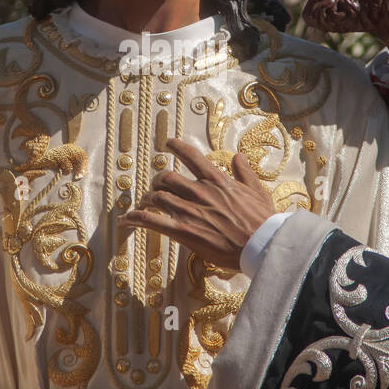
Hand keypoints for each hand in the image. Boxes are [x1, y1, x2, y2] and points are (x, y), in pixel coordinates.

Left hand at [119, 138, 274, 270]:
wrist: (261, 244)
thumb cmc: (262, 220)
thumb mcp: (257, 190)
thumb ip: (245, 172)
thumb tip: (238, 157)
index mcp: (216, 180)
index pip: (191, 156)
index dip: (176, 146)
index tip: (168, 143)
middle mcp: (199, 191)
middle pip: (167, 178)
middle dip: (159, 181)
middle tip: (157, 186)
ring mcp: (190, 210)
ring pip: (157, 197)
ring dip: (148, 199)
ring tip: (146, 203)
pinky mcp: (183, 230)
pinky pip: (152, 221)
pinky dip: (135, 218)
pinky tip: (126, 220)